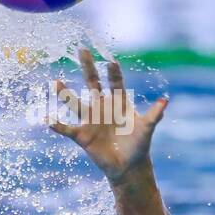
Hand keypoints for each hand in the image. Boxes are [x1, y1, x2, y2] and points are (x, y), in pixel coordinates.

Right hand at [49, 48, 167, 184]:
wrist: (128, 166)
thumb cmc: (139, 145)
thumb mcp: (146, 129)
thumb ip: (154, 115)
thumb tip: (165, 100)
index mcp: (118, 103)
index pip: (115, 83)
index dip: (113, 73)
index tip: (111, 61)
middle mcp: (102, 107)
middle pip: (92, 82)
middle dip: (87, 66)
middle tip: (82, 49)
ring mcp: (90, 119)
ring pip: (74, 103)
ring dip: (65, 94)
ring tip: (56, 82)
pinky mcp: (82, 135)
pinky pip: (67, 129)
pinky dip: (58, 126)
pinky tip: (49, 121)